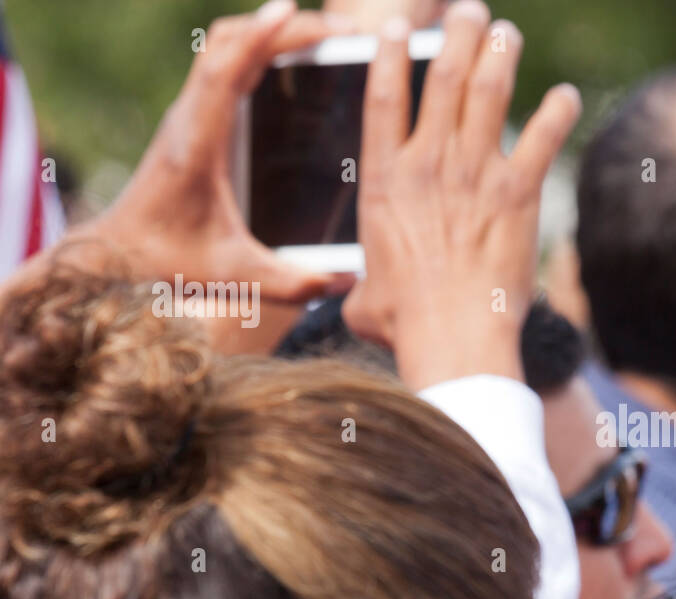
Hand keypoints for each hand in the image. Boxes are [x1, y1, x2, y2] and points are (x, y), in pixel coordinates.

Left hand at [65, 0, 356, 351]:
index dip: (258, 40)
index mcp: (195, 146)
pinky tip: (295, 56)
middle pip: (228, 44)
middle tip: (340, 28)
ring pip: (225, 46)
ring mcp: (189, 112)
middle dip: (281, 27)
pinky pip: (227, 63)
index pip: (223, 75)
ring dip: (270, 31)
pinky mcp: (195, 117)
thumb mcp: (233, 276)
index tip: (290, 11)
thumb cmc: (169, 262)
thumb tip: (346, 281)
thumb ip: (289, 282)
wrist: (117, 251)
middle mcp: (188, 119)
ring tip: (324, 34)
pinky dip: (260, 46)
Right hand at [342, 0, 580, 389]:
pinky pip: (543, 136)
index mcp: (384, 180)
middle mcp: (428, 164)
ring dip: (500, 53)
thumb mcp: (363, 299)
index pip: (383, 97)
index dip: (389, 53)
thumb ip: (358, 284)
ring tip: (507, 32)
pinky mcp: (519, 193)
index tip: (397, 27)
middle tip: (470, 12)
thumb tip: (356, 297)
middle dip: (457, 34)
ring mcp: (475, 174)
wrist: (454, 336)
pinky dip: (557, 112)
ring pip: (489, 90)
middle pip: (443, 76)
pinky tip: (567, 95)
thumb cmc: (405, 324)